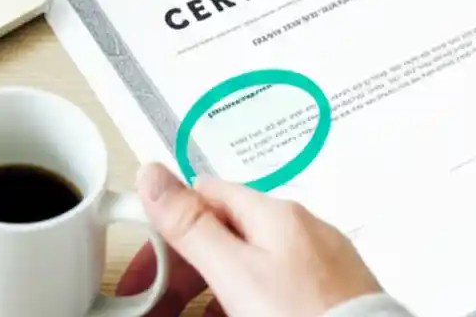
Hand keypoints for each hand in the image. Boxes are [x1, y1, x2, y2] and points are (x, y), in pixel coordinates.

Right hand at [116, 163, 380, 316]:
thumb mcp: (234, 273)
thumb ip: (191, 224)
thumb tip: (153, 173)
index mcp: (274, 214)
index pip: (202, 195)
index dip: (164, 228)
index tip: (145, 264)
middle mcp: (300, 230)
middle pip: (222, 234)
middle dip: (181, 270)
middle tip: (155, 303)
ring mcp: (318, 263)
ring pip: (246, 264)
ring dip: (207, 290)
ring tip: (183, 314)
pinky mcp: (330, 294)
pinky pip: (273, 287)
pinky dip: (242, 301)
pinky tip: (228, 315)